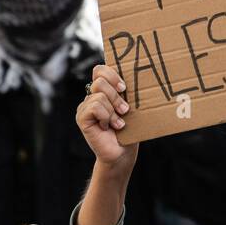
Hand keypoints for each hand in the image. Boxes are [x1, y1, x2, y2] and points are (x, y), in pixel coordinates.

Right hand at [76, 64, 138, 224]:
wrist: (123, 153)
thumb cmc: (130, 129)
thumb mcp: (131, 107)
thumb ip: (127, 93)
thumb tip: (143, 74)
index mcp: (103, 91)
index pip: (100, 70)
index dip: (112, 74)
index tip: (125, 87)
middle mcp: (91, 96)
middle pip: (99, 80)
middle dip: (116, 95)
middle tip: (125, 109)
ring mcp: (85, 107)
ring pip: (99, 95)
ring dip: (113, 110)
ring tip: (119, 122)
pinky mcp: (81, 118)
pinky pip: (94, 107)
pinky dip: (106, 117)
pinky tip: (111, 127)